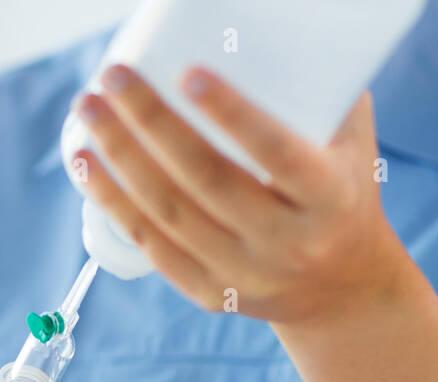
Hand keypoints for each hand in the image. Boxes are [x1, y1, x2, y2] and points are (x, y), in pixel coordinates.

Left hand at [71, 64, 414, 325]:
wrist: (343, 285)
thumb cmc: (340, 191)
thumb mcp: (350, 144)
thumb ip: (317, 93)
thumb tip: (258, 32)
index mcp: (327, 198)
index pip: (277, 153)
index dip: (232, 114)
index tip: (189, 73)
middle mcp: (287, 243)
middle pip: (206, 180)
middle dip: (152, 123)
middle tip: (114, 77)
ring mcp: (245, 274)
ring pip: (169, 213)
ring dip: (120, 158)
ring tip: (89, 110)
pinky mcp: (210, 293)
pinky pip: (153, 245)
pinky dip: (113, 203)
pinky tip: (87, 164)